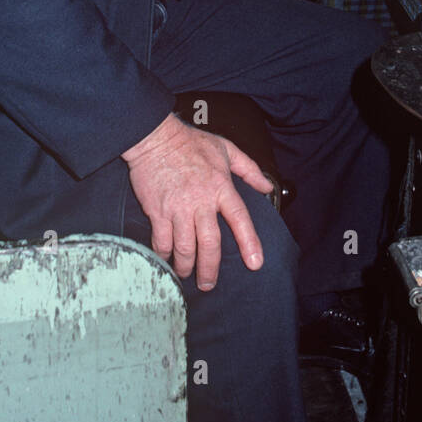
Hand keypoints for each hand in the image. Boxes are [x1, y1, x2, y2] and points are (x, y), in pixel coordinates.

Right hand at [122, 111, 273, 289]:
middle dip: (210, 269)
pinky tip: (166, 260)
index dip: (249, 243)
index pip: (240, 219)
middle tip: (209, 284)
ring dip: (186, 267)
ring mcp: (178, 208)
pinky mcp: (158, 211)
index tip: (255, 263)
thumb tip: (267, 187)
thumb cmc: (189, 142)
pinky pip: (162, 241)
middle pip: (210, 244)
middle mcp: (201, 201)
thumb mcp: (226, 148)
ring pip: (185, 248)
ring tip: (186, 275)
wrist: (154, 137)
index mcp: (221, 187)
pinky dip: (164, 255)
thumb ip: (249, 169)